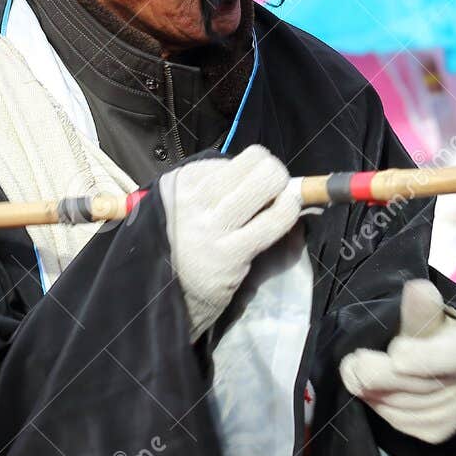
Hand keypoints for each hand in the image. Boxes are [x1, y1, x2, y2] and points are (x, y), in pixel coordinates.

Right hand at [161, 145, 301, 339]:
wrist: (166, 296)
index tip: (250, 189)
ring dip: (285, 188)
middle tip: (273, 190)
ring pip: (268, 182)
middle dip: (274, 172)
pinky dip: (289, 211)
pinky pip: (275, 220)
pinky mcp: (231, 253)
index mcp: (183, 181)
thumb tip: (265, 173)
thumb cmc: (185, 245)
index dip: (252, 170)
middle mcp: (194, 198)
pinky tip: (288, 215)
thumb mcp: (187, 204)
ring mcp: (212, 226)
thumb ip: (218, 185)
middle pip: (256, 162)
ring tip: (284, 202)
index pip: (238, 158)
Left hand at [339, 279, 455, 444]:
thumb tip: (418, 289)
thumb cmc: (422, 334)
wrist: (431, 365)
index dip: (419, 357)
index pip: (448, 356)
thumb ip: (417, 308)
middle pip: (416, 385)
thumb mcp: (420, 315)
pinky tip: (376, 392)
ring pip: (403, 407)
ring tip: (356, 374)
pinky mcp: (439, 430)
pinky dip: (381, 408)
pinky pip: (401, 423)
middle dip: (377, 374)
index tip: (394, 350)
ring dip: (371, 392)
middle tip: (351, 363)